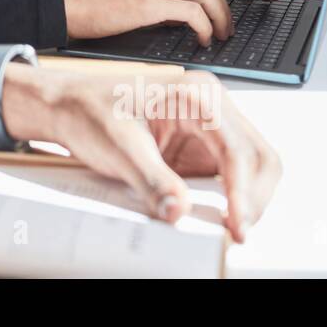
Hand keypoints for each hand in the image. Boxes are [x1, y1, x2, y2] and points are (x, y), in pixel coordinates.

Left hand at [6, 67, 280, 241]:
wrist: (67, 107)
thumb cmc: (88, 112)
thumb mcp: (118, 148)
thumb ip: (151, 180)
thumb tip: (180, 210)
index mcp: (197, 94)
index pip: (238, 149)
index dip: (243, 192)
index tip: (236, 226)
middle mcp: (212, 105)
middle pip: (259, 156)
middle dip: (254, 197)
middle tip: (236, 232)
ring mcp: (209, 126)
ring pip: (252, 166)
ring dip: (248, 198)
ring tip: (229, 229)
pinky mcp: (200, 146)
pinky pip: (230, 174)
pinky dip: (231, 198)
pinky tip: (217, 217)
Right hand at [60, 0, 236, 44]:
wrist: (63, 3)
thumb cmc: (87, 4)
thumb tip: (178, 17)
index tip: (217, 14)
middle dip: (222, 8)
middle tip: (226, 27)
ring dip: (219, 18)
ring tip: (219, 36)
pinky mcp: (147, 3)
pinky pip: (192, 13)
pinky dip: (204, 28)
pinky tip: (201, 39)